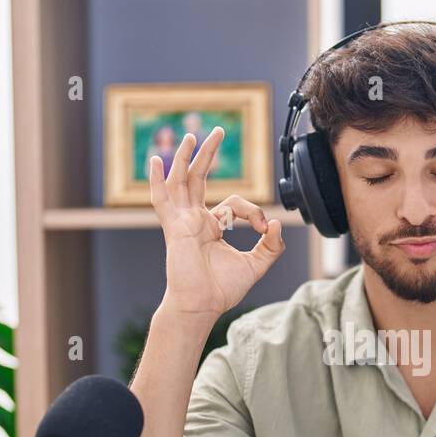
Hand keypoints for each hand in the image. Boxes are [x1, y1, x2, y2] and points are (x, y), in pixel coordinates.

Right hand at [151, 126, 284, 321]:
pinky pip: (162, 199)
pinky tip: (156, 161)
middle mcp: (194, 219)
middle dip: (209, 154)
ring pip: (182, 181)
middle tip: (219, 131)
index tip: (266, 231)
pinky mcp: (174, 227)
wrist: (202, 305)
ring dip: (187, 157)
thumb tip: (278, 224)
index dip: (255, 213)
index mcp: (211, 226)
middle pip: (200, 178)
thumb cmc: (221, 290)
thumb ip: (271, 246)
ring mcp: (182, 221)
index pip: (234, 204)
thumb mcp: (256, 265)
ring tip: (192, 135)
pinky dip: (157, 180)